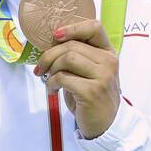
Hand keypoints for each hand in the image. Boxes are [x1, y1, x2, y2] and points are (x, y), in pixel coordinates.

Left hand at [34, 19, 121, 139]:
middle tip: (41, 67)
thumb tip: (51, 44)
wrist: (105, 123)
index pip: (94, 27)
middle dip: (50, 55)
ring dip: (51, 69)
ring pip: (67, 59)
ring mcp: (103, 76)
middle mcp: (108, 62)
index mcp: (108, 52)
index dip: (72, 28)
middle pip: (72, 45)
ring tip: (48, 79)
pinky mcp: (92, 91)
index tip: (56, 36)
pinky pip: (63, 78)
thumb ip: (78, 55)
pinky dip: (52, 82)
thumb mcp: (89, 71)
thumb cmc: (92, 95)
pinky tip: (52, 89)